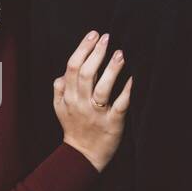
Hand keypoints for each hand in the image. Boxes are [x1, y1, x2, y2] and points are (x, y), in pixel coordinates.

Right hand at [53, 31, 132, 170]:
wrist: (83, 155)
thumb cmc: (74, 128)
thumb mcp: (60, 108)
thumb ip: (59, 89)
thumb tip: (63, 72)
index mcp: (68, 97)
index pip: (72, 68)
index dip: (82, 49)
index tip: (93, 35)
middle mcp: (80, 104)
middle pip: (85, 74)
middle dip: (96, 53)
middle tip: (107, 37)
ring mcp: (96, 114)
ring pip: (102, 89)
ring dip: (111, 70)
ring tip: (120, 54)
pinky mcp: (112, 124)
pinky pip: (119, 106)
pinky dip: (126, 92)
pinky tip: (132, 79)